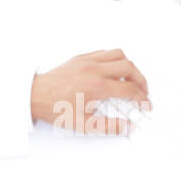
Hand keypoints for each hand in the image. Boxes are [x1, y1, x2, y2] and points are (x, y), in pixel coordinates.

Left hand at [30, 48, 149, 135]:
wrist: (34, 95)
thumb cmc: (54, 109)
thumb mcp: (83, 124)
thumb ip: (109, 126)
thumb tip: (127, 127)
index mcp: (97, 86)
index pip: (129, 89)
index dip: (142, 97)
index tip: (146, 103)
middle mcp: (94, 69)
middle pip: (129, 67)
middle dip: (141, 80)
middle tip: (143, 91)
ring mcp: (87, 60)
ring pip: (119, 54)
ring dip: (129, 66)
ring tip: (131, 78)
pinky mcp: (80, 57)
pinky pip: (104, 52)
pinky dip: (114, 59)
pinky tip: (113, 70)